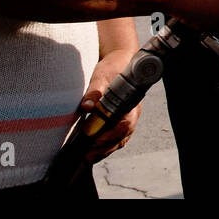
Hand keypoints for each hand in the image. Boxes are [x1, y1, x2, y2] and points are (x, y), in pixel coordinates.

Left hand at [78, 47, 140, 163]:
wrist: (118, 61)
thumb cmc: (113, 67)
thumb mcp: (101, 76)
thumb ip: (95, 91)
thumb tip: (88, 106)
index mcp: (130, 103)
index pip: (125, 125)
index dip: (111, 136)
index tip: (95, 141)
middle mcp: (131, 113)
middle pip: (122, 137)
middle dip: (105, 148)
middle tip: (88, 156)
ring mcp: (127, 117)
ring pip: (119, 139)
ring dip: (104, 150)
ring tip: (88, 157)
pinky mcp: (119, 119)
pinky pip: (115, 137)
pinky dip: (105, 145)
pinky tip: (92, 149)